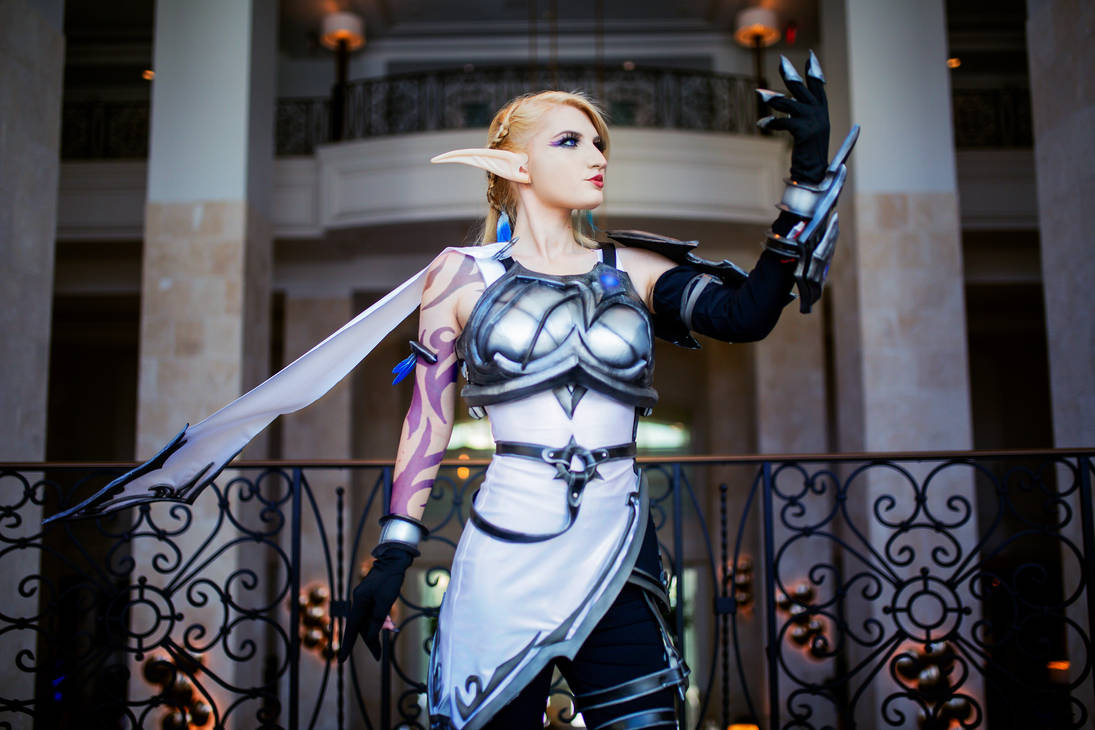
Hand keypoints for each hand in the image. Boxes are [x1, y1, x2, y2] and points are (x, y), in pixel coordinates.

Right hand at [338, 542, 415, 660]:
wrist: (394, 560)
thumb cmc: (390, 579)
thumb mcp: (386, 601)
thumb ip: (377, 619)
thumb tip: (372, 636)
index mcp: (359, 602)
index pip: (352, 628)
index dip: (348, 644)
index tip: (342, 659)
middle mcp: (358, 601)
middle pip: (361, 626)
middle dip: (370, 640)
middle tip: (378, 655)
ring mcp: (364, 599)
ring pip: (367, 620)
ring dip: (376, 630)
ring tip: (387, 635)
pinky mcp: (370, 597)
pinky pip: (372, 614)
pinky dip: (378, 621)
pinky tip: (387, 623)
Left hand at [757, 51, 829, 184]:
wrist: (814, 172)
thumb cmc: (809, 153)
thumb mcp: (810, 128)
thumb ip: (803, 113)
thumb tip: (787, 100)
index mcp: (822, 111)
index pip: (819, 86)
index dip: (814, 70)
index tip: (810, 55)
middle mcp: (820, 113)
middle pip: (802, 88)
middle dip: (790, 74)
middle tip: (781, 60)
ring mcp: (813, 121)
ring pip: (788, 103)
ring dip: (772, 99)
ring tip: (758, 93)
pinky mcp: (804, 131)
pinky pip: (782, 122)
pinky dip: (770, 123)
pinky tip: (761, 124)